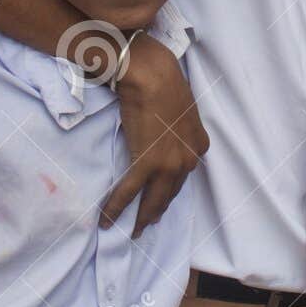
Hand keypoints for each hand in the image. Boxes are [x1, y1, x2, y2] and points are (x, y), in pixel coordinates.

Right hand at [103, 32, 206, 235]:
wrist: (153, 75)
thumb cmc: (164, 83)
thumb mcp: (181, 109)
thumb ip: (177, 128)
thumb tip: (164, 133)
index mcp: (198, 145)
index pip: (183, 176)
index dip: (170, 190)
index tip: (161, 201)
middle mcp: (188, 159)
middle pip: (170, 193)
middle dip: (157, 210)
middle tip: (147, 224)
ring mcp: (169, 164)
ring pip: (153, 200)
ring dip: (140, 218)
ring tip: (132, 231)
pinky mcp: (147, 164)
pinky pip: (129, 192)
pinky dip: (116, 208)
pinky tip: (107, 220)